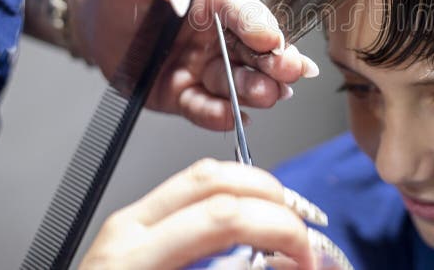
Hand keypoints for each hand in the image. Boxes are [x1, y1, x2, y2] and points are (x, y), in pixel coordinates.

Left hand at [68, 0, 317, 128]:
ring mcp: (203, 67)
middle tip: (288, 71)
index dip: (260, 25)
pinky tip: (234, 116)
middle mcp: (220, 36)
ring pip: (237, 83)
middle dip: (277, 63)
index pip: (246, 10)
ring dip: (254, 90)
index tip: (271, 39)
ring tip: (266, 94)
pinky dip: (219, 115)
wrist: (95, 12)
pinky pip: (202, 108)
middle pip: (256, 52)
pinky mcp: (182, 94)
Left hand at [80, 159, 317, 269]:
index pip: (220, 217)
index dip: (277, 229)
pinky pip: (189, 189)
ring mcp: (128, 223)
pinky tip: (248, 219)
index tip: (305, 259)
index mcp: (133, 263)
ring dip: (255, 189)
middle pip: (215, 183)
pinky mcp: (132, 224)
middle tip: (302, 237)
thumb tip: (285, 267)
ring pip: (203, 174)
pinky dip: (230, 195)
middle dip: (275, 203)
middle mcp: (129, 233)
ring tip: (284, 218)